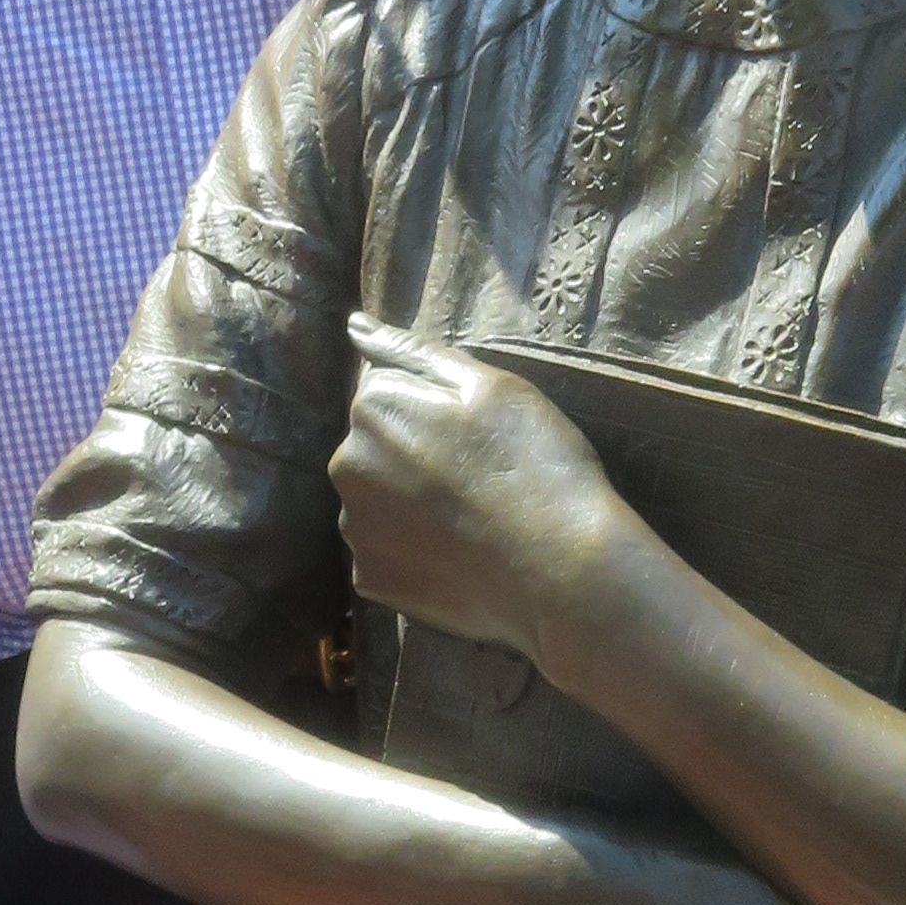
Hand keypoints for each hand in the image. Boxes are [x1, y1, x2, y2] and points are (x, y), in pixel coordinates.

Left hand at [334, 317, 633, 655]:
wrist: (559, 569)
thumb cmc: (535, 463)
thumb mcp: (490, 385)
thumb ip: (414, 351)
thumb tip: (355, 325)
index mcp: (373, 408)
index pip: (388, 392)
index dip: (435, 411)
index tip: (477, 435)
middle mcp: (346, 466)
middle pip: (376, 448)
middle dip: (413, 456)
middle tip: (478, 478)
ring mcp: (355, 528)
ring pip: (379, 501)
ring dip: (409, 504)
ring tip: (470, 520)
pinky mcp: (370, 579)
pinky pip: (387, 551)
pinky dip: (414, 551)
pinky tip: (458, 554)